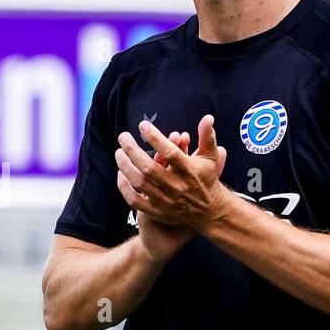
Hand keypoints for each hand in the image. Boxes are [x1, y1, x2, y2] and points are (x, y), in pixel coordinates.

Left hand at [116, 115, 231, 230]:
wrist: (209, 212)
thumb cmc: (207, 179)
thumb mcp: (210, 158)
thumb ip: (207, 137)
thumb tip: (208, 117)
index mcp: (189, 171)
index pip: (170, 152)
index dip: (155, 138)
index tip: (143, 125)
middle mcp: (177, 186)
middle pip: (149, 168)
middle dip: (132, 150)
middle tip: (123, 136)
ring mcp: (165, 201)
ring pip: (139, 183)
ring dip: (125, 166)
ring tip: (119, 152)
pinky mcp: (157, 212)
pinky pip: (134, 200)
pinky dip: (124, 187)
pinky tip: (120, 174)